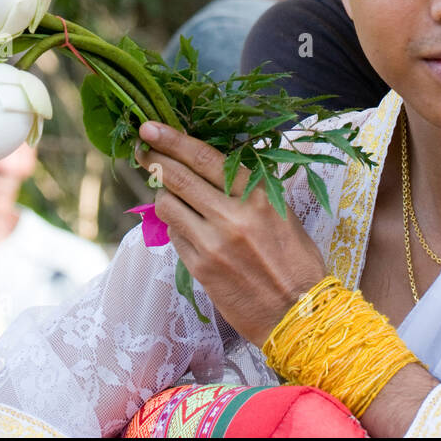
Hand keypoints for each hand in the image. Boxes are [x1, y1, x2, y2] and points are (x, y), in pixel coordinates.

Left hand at [136, 122, 327, 346]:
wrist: (298, 313)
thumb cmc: (294, 258)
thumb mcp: (281, 210)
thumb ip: (247, 187)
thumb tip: (208, 165)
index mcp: (258, 194)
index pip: (205, 157)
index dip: (173, 139)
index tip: (150, 127)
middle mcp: (233, 215)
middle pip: (178, 176)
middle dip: (154, 158)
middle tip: (142, 148)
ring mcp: (213, 244)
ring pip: (168, 205)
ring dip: (162, 193)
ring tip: (167, 190)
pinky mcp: (200, 269)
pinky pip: (175, 235)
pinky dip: (175, 224)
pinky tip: (183, 222)